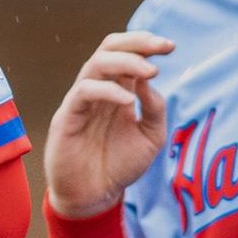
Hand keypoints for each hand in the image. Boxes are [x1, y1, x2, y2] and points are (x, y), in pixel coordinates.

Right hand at [44, 31, 173, 219]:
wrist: (94, 195)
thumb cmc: (119, 165)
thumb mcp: (151, 137)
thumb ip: (153, 108)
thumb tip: (148, 80)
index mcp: (118, 90)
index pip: (127, 54)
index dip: (146, 44)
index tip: (171, 46)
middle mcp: (99, 90)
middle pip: (108, 48)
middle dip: (136, 42)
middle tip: (162, 47)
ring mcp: (81, 101)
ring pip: (95, 64)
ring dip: (125, 62)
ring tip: (150, 72)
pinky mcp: (67, 117)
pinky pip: (83, 92)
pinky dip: (107, 91)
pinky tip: (128, 103)